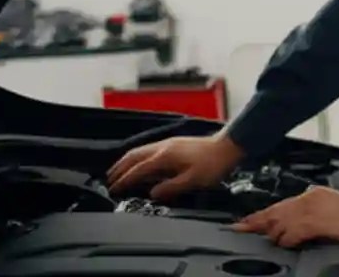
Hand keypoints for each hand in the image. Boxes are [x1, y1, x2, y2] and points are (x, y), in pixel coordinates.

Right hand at [106, 133, 244, 200]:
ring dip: (127, 161)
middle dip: (120, 168)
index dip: (124, 180)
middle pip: (134, 156)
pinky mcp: (174, 144)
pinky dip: (138, 157)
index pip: (138, 169)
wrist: (229, 146)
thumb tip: (152, 193)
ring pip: (140, 150)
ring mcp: (168, 143)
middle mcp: (163, 147)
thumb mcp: (193, 180)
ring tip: (119, 171)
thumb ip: (171, 187)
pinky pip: (148, 149)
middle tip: (109, 179)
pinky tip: (141, 163)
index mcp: (165, 156)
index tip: (113, 189)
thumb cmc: (213, 164)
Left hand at [230, 186, 338, 250]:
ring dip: (271, 234)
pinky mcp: (315, 224)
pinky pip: (291, 234)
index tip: (247, 222)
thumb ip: (312, 214)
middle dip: (255, 222)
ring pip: (279, 223)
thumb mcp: (331, 209)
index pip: (280, 205)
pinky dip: (285, 241)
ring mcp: (310, 211)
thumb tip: (296, 227)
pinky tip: (283, 245)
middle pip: (274, 212)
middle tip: (237, 229)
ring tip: (260, 240)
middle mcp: (308, 199)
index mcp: (312, 195)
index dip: (262, 215)